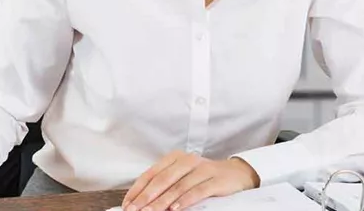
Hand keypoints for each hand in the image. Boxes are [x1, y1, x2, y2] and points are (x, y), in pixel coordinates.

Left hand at [121, 151, 259, 210]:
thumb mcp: (182, 176)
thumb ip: (164, 185)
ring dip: (162, 202)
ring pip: (178, 186)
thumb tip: (141, 201)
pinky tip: (174, 209)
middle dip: (146, 197)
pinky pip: (197, 191)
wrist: (236, 174)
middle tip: (135, 210)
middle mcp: (188, 160)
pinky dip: (184, 201)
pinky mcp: (216, 180)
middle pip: (162, 180)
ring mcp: (203, 169)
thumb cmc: (203, 177)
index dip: (137, 190)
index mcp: (175, 158)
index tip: (128, 204)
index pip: (151, 174)